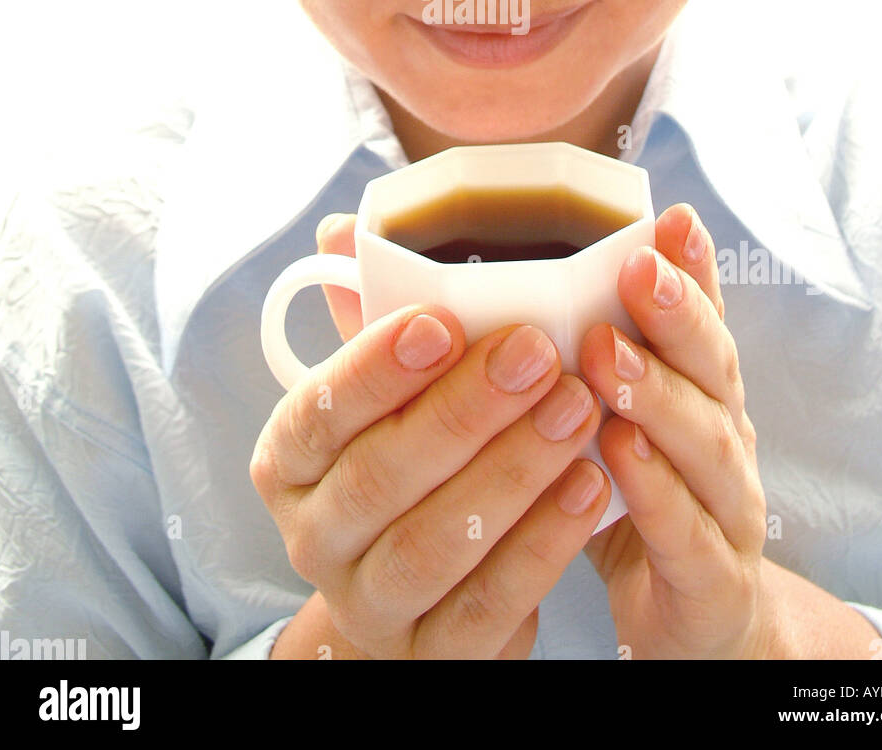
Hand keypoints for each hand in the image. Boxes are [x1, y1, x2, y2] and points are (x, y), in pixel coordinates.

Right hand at [250, 214, 610, 659]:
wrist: (416, 597)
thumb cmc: (407, 460)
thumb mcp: (382, 395)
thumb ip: (374, 316)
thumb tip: (346, 225)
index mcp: (292, 458)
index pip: (320, 410)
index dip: (376, 366)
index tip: (443, 319)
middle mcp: (315, 536)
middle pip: (381, 477)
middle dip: (462, 411)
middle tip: (537, 350)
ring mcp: (369, 603)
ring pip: (435, 544)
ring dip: (510, 471)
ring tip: (578, 406)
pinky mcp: (433, 656)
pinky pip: (488, 606)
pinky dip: (542, 546)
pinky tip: (590, 484)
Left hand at [579, 202, 772, 658]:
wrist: (697, 626)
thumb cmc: (636, 506)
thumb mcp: (610, 422)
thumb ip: (569, 361)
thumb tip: (480, 287)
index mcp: (699, 393)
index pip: (701, 319)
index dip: (691, 269)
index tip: (669, 217)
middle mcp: (723, 437)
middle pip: (713, 366)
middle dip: (677, 312)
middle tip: (637, 268)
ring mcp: (728, 507)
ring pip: (706, 442)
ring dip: (659, 394)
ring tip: (609, 355)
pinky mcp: (714, 579)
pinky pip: (688, 530)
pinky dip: (656, 490)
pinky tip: (620, 455)